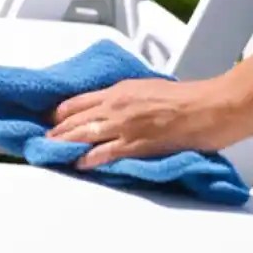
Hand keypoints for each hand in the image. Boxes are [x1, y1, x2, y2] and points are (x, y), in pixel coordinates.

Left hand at [47, 78, 238, 169]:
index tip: (49, 120)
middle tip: (43, 139)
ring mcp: (124, 126)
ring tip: (51, 151)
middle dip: (56, 130)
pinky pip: (104, 153)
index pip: (77, 101)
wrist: (209, 108)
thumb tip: (109, 108)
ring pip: (83, 135)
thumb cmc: (185, 98)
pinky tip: (77, 163)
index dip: (59, 113)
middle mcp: (116, 106)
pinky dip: (88, 159)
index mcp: (118, 90)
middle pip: (75, 119)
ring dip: (64, 144)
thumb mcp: (146, 88)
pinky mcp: (136, 144)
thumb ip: (123, 98)